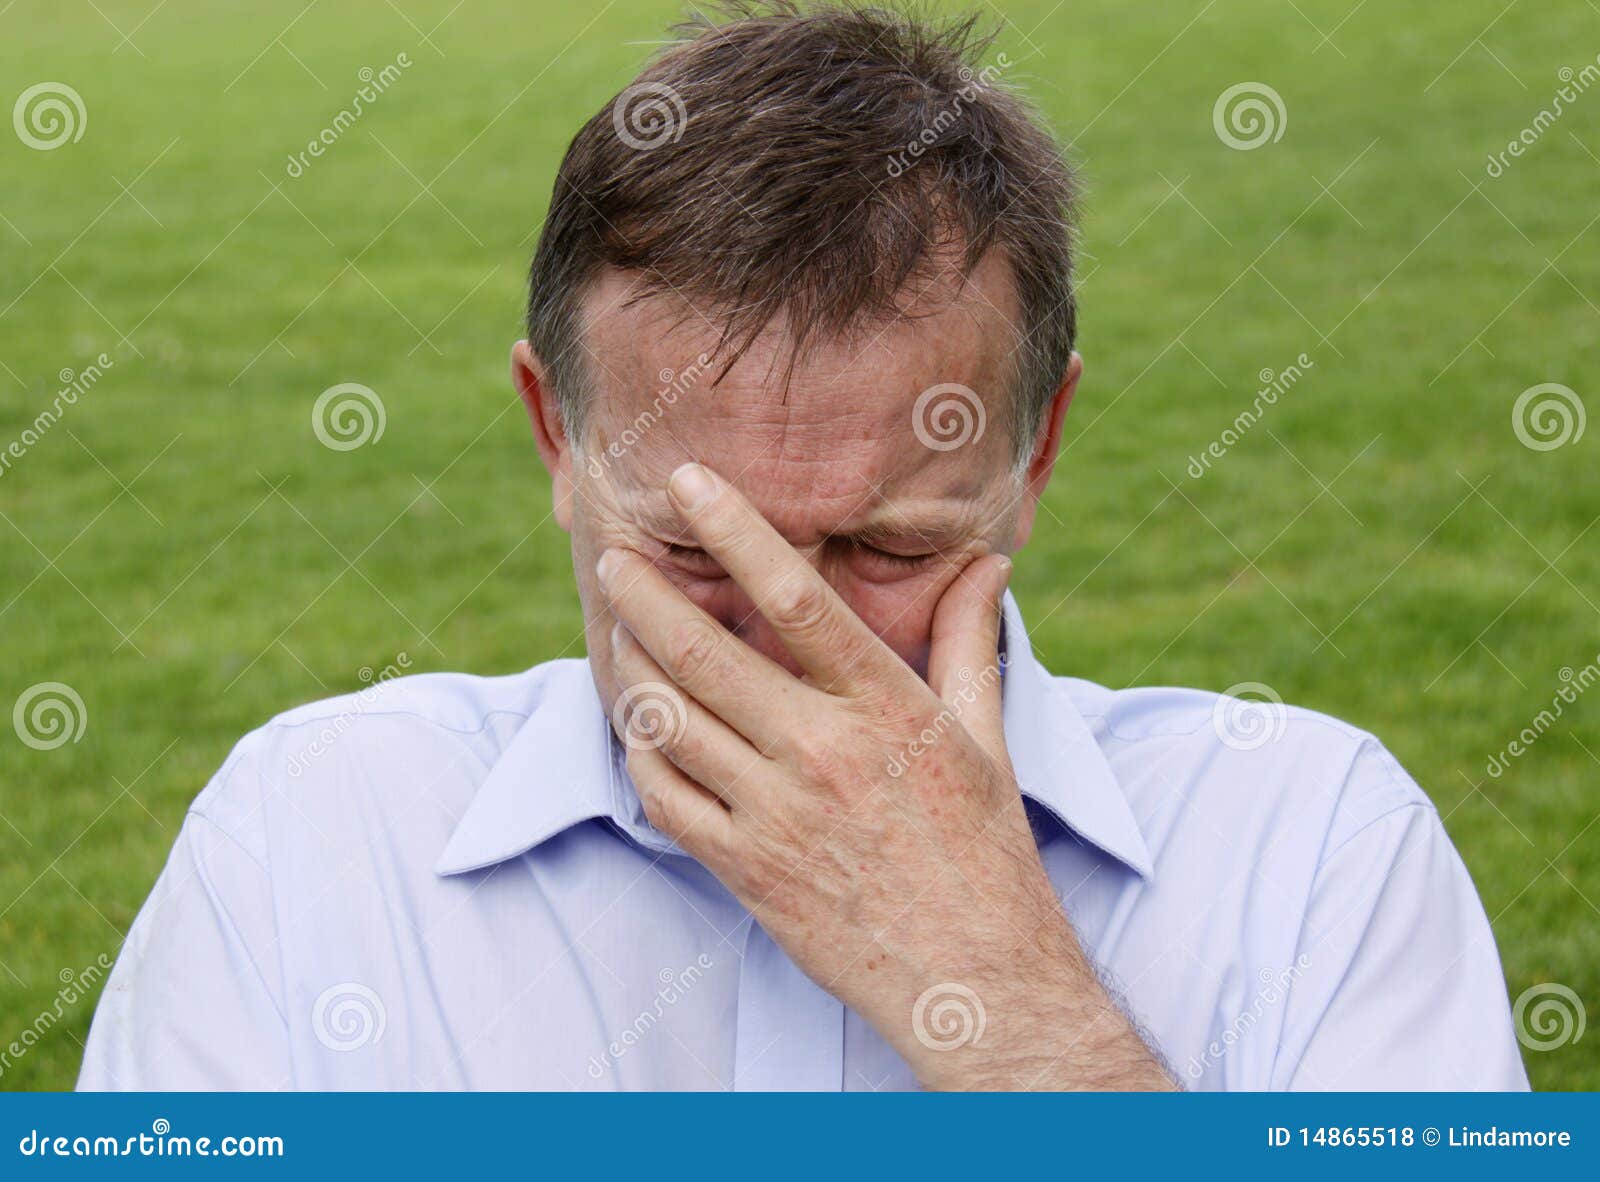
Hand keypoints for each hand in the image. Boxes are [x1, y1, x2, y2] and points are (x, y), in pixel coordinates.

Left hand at [598, 462, 1172, 1089]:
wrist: (972, 976)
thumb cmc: (984, 850)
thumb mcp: (985, 739)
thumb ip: (970, 642)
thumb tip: (988, 561)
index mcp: (885, 709)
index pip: (796, 600)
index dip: (736, 532)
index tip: (691, 483)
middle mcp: (822, 754)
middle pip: (704, 654)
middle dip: (644, 596)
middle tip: (614, 556)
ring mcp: (776, 816)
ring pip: (670, 720)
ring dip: (631, 667)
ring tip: (618, 632)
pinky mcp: (745, 870)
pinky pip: (663, 796)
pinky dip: (640, 750)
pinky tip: (639, 723)